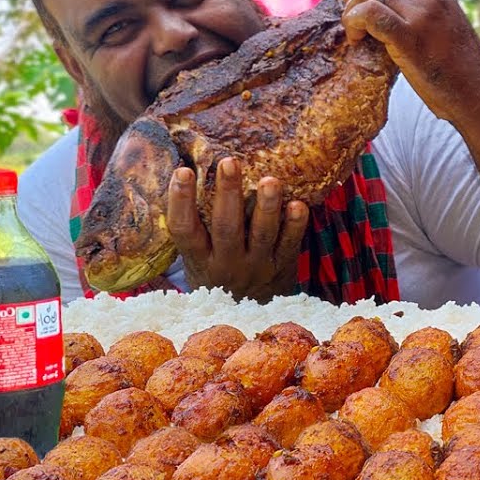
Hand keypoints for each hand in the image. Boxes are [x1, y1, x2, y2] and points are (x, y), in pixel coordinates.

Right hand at [166, 158, 308, 301]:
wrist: (248, 317)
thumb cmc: (217, 275)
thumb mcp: (197, 257)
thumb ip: (195, 225)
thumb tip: (188, 166)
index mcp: (199, 259)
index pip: (184, 229)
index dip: (180, 201)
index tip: (183, 171)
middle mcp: (226, 264)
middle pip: (226, 227)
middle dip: (228, 194)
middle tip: (229, 162)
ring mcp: (257, 266)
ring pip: (261, 235)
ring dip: (266, 207)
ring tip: (270, 180)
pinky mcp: (283, 267)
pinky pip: (290, 245)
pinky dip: (295, 226)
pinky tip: (298, 204)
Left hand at [341, 0, 479, 123]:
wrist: (477, 92)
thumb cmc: (457, 65)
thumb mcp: (444, 21)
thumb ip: (419, 4)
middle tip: (352, 19)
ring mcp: (421, 12)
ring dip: (351, 13)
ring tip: (356, 34)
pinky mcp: (410, 36)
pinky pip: (369, 14)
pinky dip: (354, 23)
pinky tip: (357, 39)